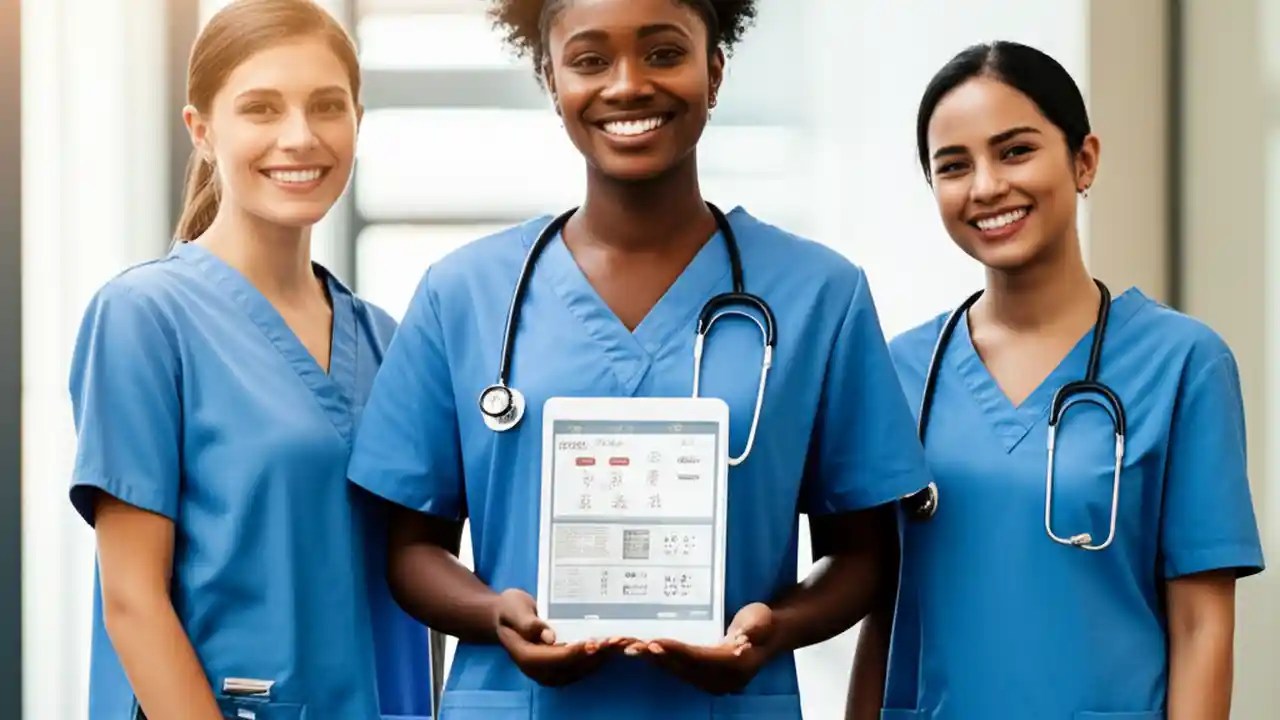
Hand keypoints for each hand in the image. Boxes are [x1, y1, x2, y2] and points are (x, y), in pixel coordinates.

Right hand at [494, 589, 628, 686]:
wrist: (506, 615)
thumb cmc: (510, 609)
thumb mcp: (514, 609)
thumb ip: (528, 623)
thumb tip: (548, 637)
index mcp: (525, 656)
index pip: (552, 658)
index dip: (573, 653)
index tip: (592, 643)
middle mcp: (537, 669)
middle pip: (569, 668)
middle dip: (592, 657)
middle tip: (613, 642)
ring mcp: (548, 670)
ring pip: (577, 670)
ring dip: (597, 659)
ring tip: (616, 644)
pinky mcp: (558, 666)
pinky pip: (578, 667)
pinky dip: (594, 659)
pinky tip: (608, 646)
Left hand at [629, 602, 775, 694]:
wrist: (772, 632)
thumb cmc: (765, 622)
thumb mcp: (762, 620)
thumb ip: (754, 629)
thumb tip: (745, 638)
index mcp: (736, 666)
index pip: (699, 659)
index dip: (676, 651)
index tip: (654, 643)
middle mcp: (723, 679)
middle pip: (683, 667)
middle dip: (656, 656)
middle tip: (631, 646)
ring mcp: (714, 680)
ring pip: (678, 670)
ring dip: (654, 660)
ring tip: (630, 648)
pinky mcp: (706, 675)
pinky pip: (680, 670)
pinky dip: (662, 661)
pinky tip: (646, 652)